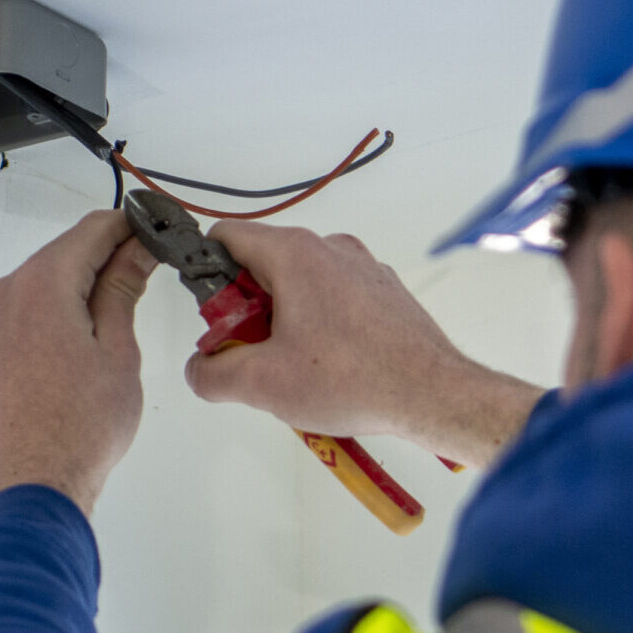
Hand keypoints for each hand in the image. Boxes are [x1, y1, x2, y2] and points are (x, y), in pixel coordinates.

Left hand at [0, 209, 158, 516]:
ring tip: (109, 337)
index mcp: (41, 286)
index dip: (129, 227)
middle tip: (142, 282)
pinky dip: (48, 331)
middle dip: (102, 265)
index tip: (153, 235)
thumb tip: (134, 252)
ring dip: (73, 301)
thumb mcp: (118, 352)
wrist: (31, 490)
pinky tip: (72, 365)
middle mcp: (3, 300)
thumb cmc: (78, 431)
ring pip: (38, 297)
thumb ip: (122, 290)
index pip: (92, 231)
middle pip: (60, 261)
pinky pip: (19, 330)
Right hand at [183, 223, 543, 466]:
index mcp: (295, 254)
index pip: (227, 238)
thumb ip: (212, 374)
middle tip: (254, 355)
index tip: (214, 317)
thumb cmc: (355, 380)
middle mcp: (331, 250)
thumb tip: (201, 369)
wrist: (431, 395)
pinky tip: (329, 371)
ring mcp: (363, 269)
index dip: (207, 275)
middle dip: (247, 312)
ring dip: (283, 324)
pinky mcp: (384, 294)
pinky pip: (334, 302)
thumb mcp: (261, 384)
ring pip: (300, 287)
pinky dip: (320, 330)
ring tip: (295, 371)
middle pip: (264, 266)